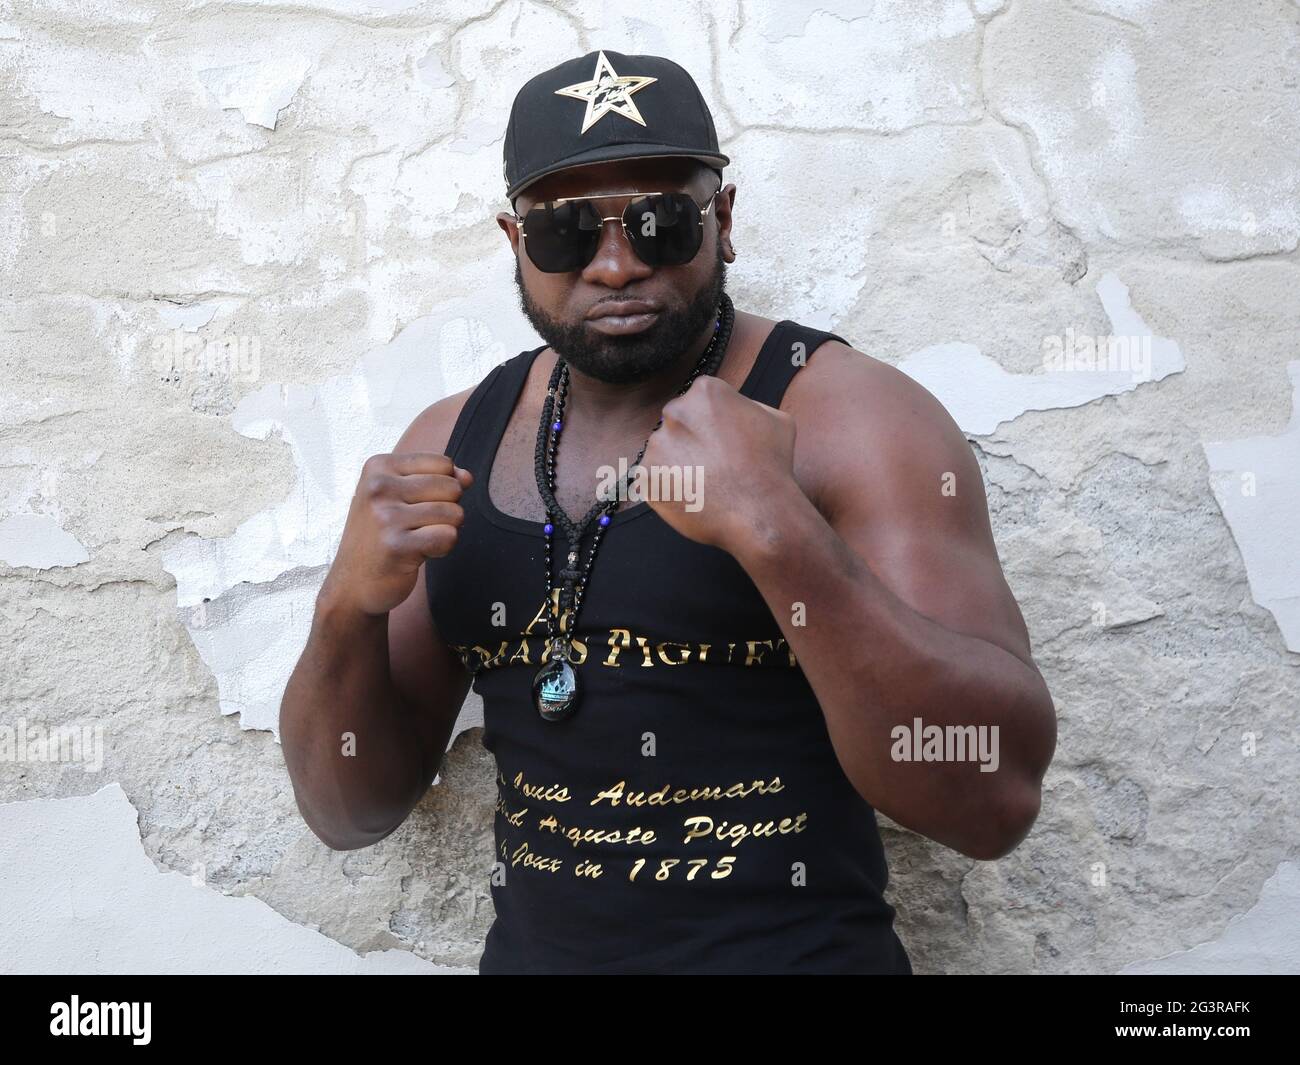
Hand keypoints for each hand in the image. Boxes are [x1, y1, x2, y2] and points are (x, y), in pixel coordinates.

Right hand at [320, 452, 472, 616]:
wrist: (353, 583)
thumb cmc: (381, 535)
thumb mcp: (401, 496)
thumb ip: (438, 479)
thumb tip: (467, 477)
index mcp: (379, 466)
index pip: (443, 463)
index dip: (444, 487)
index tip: (417, 504)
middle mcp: (379, 487)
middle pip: (452, 487)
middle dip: (447, 509)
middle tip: (418, 526)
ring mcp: (386, 517)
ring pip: (454, 513)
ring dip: (445, 530)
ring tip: (416, 539)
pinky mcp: (397, 546)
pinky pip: (448, 537)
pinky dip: (442, 548)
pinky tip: (419, 553)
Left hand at [639, 374, 798, 555]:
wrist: (759, 510)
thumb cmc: (771, 465)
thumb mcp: (775, 419)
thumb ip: (748, 406)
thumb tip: (734, 410)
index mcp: (705, 391)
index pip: (700, 402)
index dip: (713, 424)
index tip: (723, 442)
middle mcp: (675, 411)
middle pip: (678, 423)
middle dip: (692, 441)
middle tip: (713, 465)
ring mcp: (657, 444)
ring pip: (664, 451)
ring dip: (679, 464)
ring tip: (705, 484)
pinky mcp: (646, 475)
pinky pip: (654, 478)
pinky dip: (669, 488)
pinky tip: (692, 496)